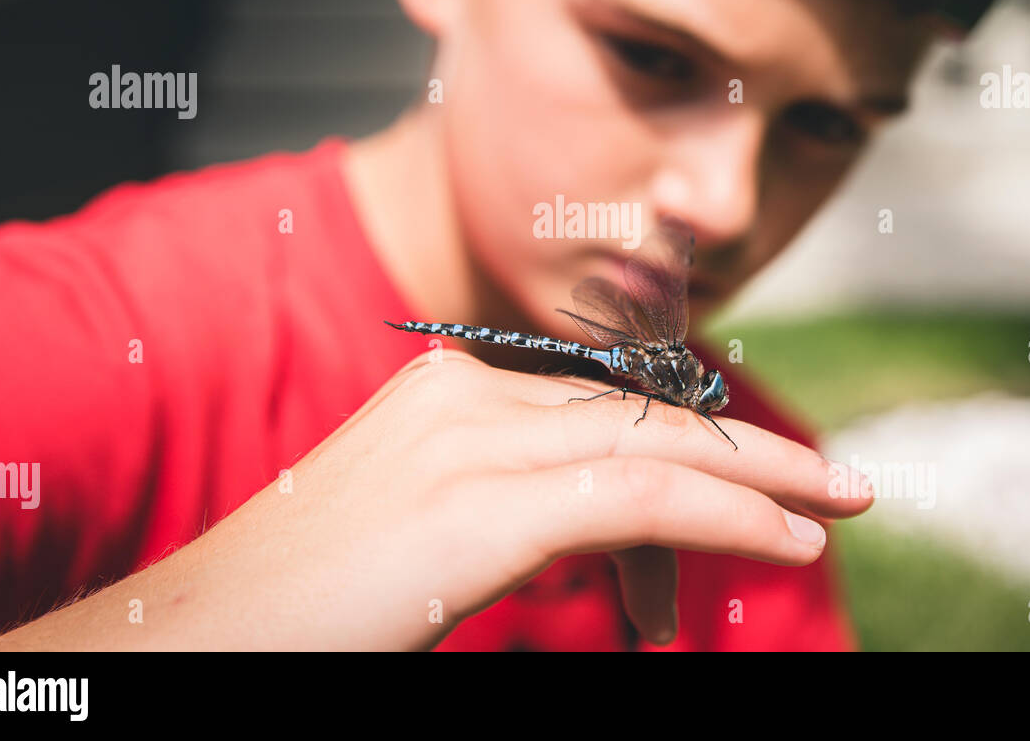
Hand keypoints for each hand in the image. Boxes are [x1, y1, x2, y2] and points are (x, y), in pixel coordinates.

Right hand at [0, 350, 872, 649]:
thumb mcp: (425, 532)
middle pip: (638, 413)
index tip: (759, 476)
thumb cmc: (303, 604)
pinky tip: (787, 537)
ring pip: (654, 443)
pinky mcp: (480, 504)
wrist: (191, 640)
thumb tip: (593, 522)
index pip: (599, 407)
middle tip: (834, 480)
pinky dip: (727, 512)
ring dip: (761, 475)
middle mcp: (463, 393)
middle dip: (745, 447)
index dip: (690, 441)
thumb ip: (504, 503)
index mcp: (446, 389)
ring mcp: (470, 441)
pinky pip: (638, 493)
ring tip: (838, 504)